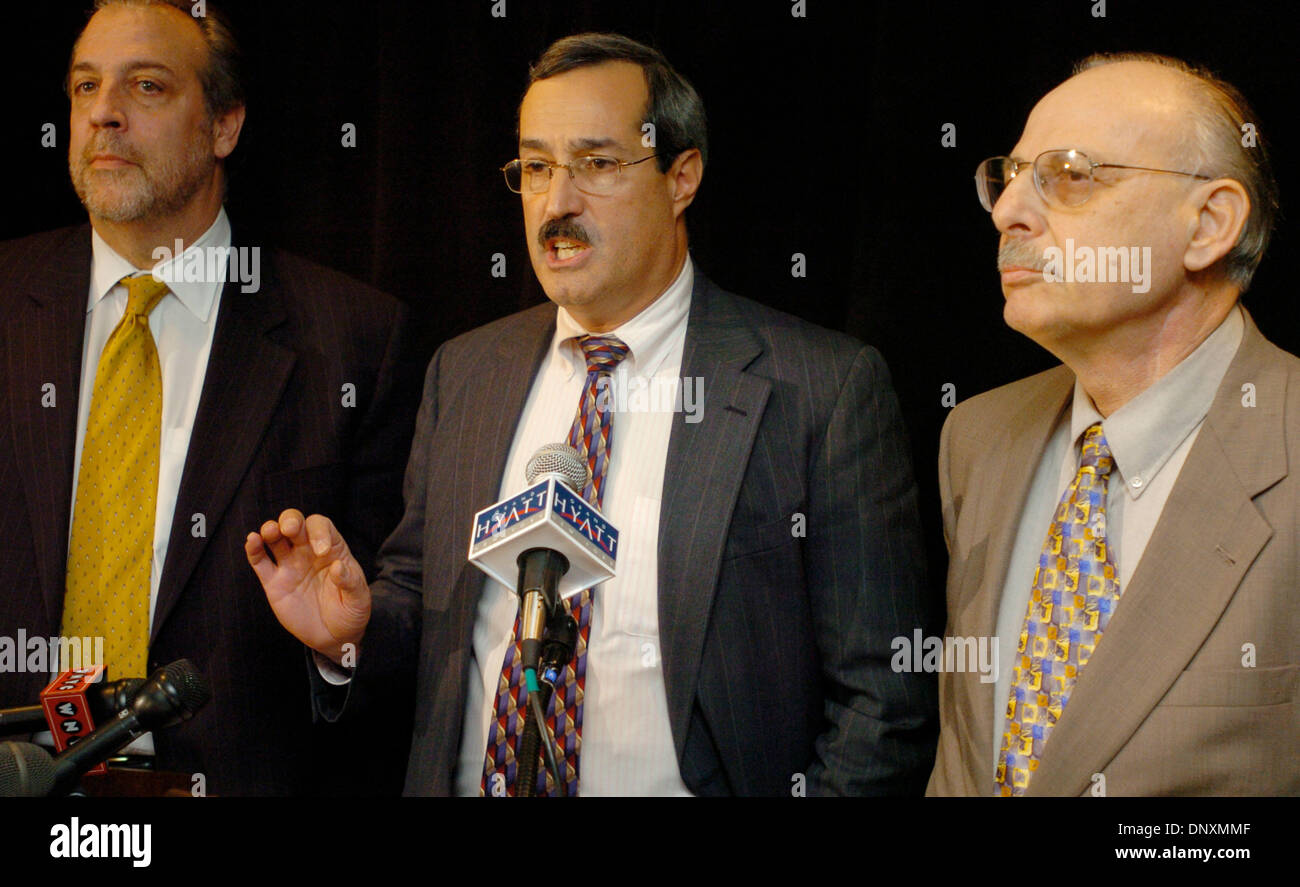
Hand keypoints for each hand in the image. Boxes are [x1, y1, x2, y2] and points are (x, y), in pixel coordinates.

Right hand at [245, 509, 370, 665]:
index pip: (322, 527)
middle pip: (296, 524)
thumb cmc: (350, 611)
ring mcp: (290, 565)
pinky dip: (254, 550)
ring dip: (270, 530)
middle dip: (291, 520)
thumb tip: (337, 567)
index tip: (323, 552)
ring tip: (269, 531)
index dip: (320, 533)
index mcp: (332, 549)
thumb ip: (350, 583)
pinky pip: (260, 561)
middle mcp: (308, 552)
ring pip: (275, 539)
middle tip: (290, 529)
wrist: (334, 636)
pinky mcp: (274, 582)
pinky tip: (252, 540)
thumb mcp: (358, 599)